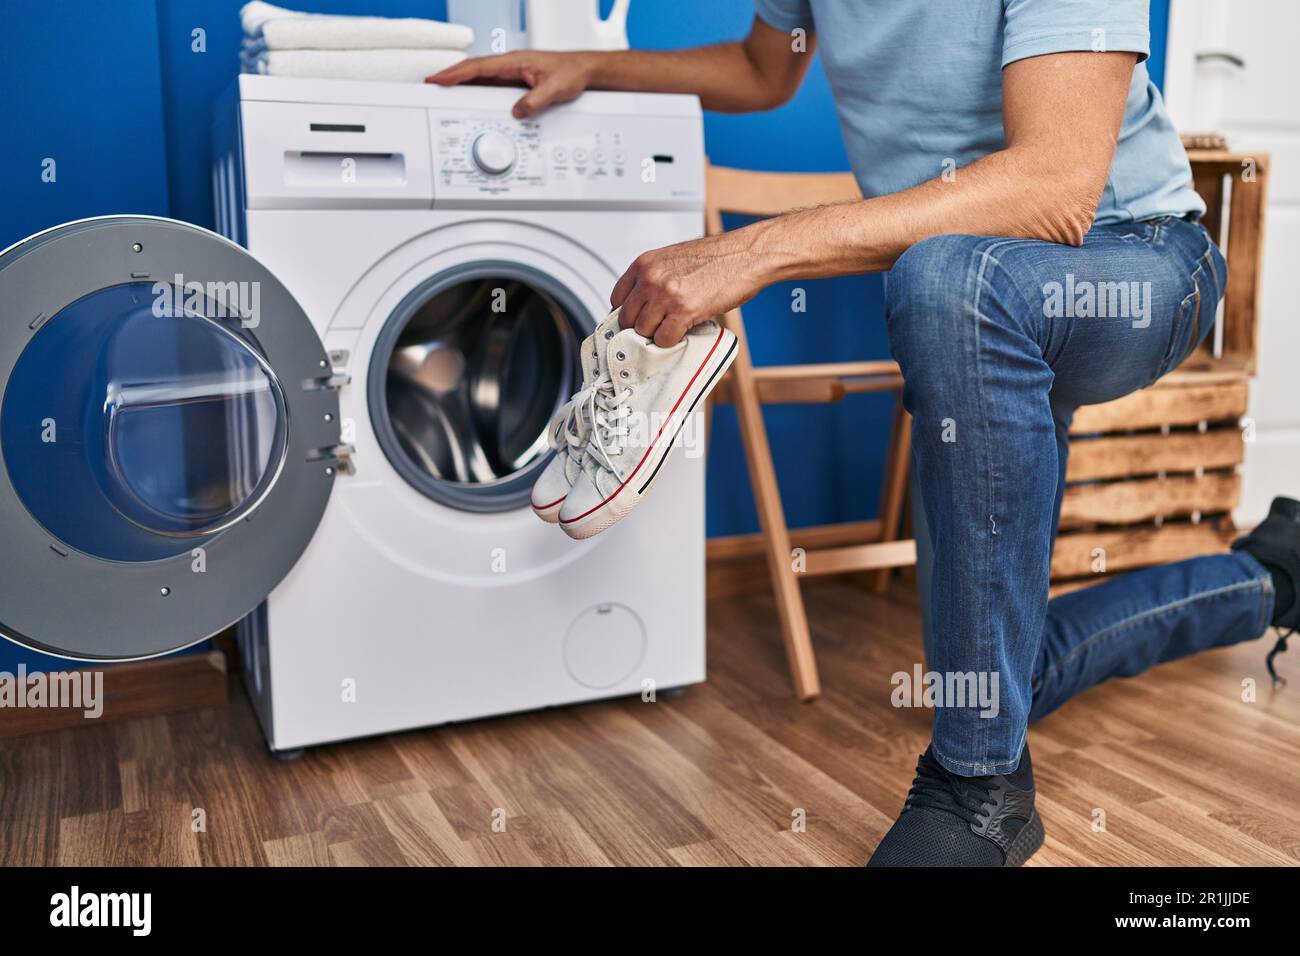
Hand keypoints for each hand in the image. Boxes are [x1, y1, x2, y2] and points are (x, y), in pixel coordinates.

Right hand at [426, 51, 596, 118]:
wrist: (583, 71)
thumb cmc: (571, 72)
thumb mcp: (555, 89)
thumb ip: (535, 101)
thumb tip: (517, 111)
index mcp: (515, 61)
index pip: (479, 66)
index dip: (457, 73)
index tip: (439, 78)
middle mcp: (510, 65)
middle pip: (473, 69)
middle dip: (450, 76)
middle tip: (430, 84)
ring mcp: (510, 73)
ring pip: (479, 76)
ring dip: (461, 82)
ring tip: (441, 89)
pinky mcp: (514, 81)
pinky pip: (490, 84)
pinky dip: (476, 88)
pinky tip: (468, 96)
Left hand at [611, 230, 767, 345]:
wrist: (745, 255)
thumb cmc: (716, 257)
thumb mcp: (673, 259)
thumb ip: (654, 278)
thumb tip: (643, 303)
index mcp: (645, 264)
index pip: (617, 298)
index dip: (627, 313)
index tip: (635, 321)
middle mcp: (650, 278)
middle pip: (627, 318)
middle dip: (641, 327)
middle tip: (657, 328)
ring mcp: (665, 295)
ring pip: (643, 331)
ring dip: (657, 334)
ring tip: (673, 327)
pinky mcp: (683, 311)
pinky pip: (664, 339)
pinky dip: (672, 341)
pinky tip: (683, 332)